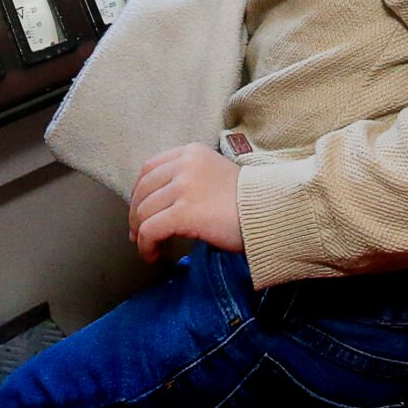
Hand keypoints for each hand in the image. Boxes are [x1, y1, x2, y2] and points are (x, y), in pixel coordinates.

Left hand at [129, 144, 244, 261]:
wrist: (271, 210)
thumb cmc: (249, 200)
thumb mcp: (216, 174)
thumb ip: (191, 179)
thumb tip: (162, 203)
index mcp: (191, 153)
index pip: (149, 169)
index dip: (138, 193)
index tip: (139, 211)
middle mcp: (184, 165)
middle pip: (142, 190)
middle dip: (135, 215)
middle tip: (137, 234)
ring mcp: (184, 187)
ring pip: (143, 212)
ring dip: (140, 233)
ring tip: (149, 248)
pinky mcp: (184, 212)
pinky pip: (150, 229)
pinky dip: (146, 245)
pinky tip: (153, 255)